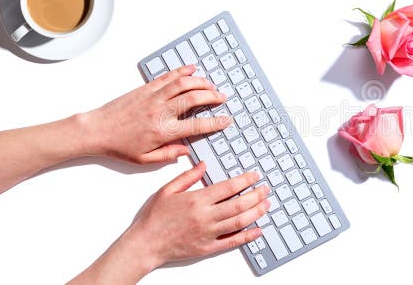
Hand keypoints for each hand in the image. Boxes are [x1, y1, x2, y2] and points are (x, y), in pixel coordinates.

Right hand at [70, 163, 269, 283]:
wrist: (145, 244)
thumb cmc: (154, 218)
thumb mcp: (167, 190)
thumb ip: (187, 177)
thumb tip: (203, 165)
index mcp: (196, 200)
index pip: (228, 188)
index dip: (245, 180)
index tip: (254, 175)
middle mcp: (205, 217)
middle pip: (238, 205)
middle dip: (256, 195)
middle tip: (266, 189)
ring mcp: (208, 233)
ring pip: (239, 222)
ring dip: (256, 212)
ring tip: (266, 205)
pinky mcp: (208, 248)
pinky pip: (232, 242)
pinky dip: (248, 236)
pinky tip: (258, 230)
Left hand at [80, 65, 230, 163]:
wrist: (96, 130)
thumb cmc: (118, 146)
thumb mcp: (145, 159)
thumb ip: (169, 155)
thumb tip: (187, 151)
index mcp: (164, 131)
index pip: (197, 125)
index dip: (215, 123)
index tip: (226, 120)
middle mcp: (161, 112)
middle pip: (194, 98)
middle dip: (213, 96)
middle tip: (222, 98)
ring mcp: (153, 97)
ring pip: (183, 83)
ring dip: (200, 82)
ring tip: (210, 84)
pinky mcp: (145, 88)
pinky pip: (167, 76)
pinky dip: (181, 71)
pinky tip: (191, 69)